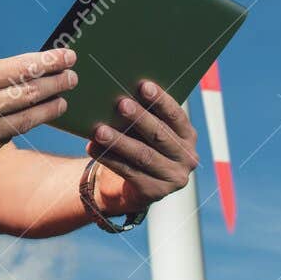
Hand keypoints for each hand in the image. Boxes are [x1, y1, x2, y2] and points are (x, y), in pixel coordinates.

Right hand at [0, 48, 76, 171]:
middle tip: (73, 76)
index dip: (49, 62)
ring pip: (27, 120)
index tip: (67, 55)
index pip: (22, 68)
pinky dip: (25, 126)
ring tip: (63, 100)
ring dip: (49, 108)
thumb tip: (18, 74)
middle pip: (31, 93)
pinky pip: (9, 138)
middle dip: (57, 83)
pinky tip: (34, 118)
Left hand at [87, 80, 198, 213]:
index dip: (161, 101)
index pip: (176, 116)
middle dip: (139, 118)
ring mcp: (173, 178)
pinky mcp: (155, 193)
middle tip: (120, 104)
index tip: (143, 86)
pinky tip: (93, 147)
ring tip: (100, 130)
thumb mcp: (146, 131)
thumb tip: (121, 89)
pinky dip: (109, 159)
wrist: (131, 186)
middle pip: (159, 135)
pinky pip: (130, 173)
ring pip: (143, 155)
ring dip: (120, 141)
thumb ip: (144, 114)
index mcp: (188, 136)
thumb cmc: (139, 145)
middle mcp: (186, 158)